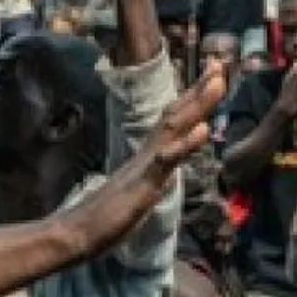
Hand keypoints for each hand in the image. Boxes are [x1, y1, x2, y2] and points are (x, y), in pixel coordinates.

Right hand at [71, 72, 225, 247]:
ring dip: (197, 104)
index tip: (212, 76)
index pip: (173, 121)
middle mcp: (147, 154)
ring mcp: (144, 166)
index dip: (193, 99)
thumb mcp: (137, 195)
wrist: (76, 233)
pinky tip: (203, 129)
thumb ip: (152, 179)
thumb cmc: (105, 217)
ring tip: (217, 82)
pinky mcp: (143, 184)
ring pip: (173, 128)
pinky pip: (166, 161)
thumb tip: (167, 171)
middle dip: (199, 89)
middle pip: (176, 115)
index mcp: (148, 156)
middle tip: (220, 62)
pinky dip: (186, 143)